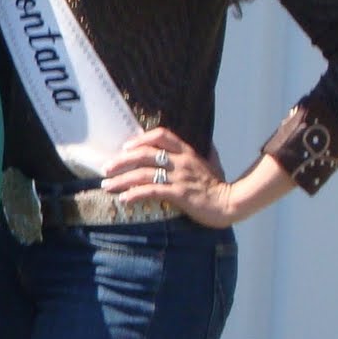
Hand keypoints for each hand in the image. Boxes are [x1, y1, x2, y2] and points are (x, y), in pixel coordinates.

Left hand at [103, 127, 290, 227]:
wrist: (231, 203)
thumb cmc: (219, 186)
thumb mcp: (212, 164)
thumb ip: (203, 154)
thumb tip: (206, 146)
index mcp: (187, 152)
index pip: (162, 135)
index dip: (141, 139)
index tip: (125, 147)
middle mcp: (181, 161)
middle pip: (145, 154)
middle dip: (122, 161)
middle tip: (106, 169)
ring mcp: (180, 177)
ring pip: (144, 174)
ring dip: (121, 180)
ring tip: (106, 186)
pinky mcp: (179, 194)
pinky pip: (152, 191)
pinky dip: (135, 194)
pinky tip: (123, 199)